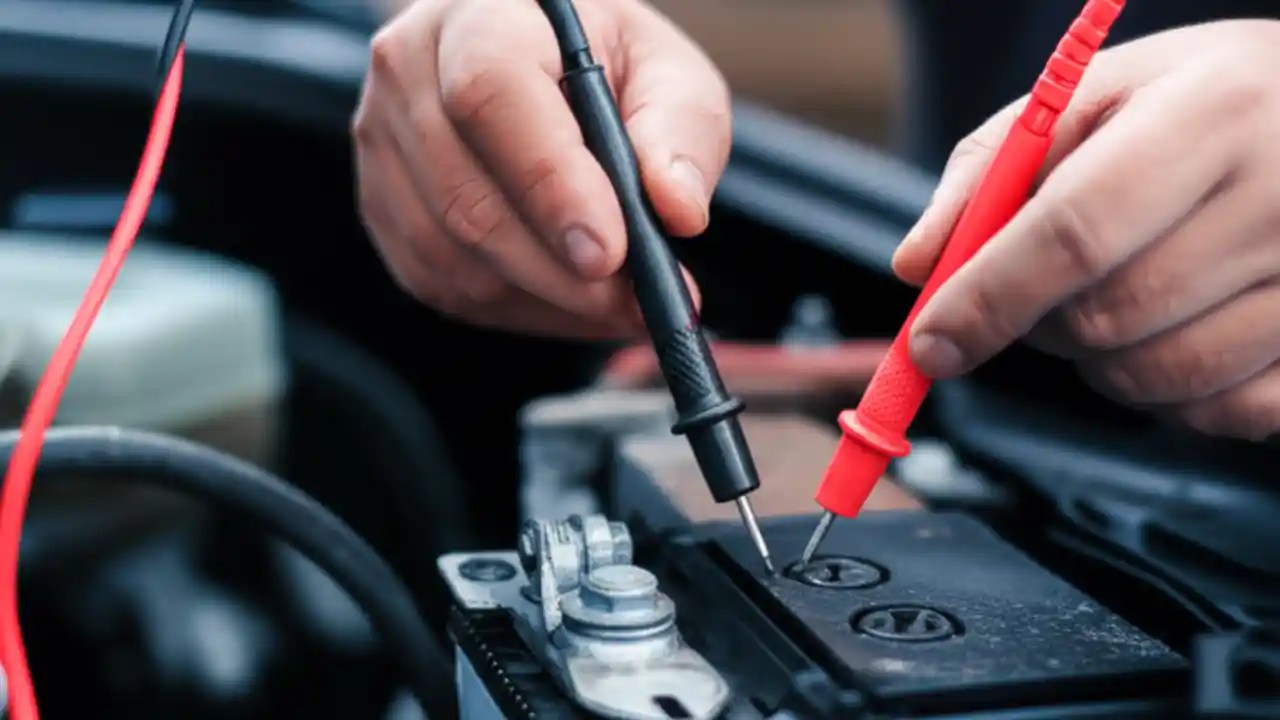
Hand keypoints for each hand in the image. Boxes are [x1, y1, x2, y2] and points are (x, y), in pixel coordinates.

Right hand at [353, 0, 728, 337]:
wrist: (535, 63)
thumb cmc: (606, 64)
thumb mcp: (666, 73)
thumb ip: (680, 131)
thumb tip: (677, 211)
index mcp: (478, 18)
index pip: (491, 98)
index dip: (550, 186)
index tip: (611, 253)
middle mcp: (409, 76)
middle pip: (466, 199)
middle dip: (560, 273)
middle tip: (638, 303)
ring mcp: (384, 148)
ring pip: (452, 258)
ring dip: (546, 300)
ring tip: (618, 305)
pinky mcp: (384, 212)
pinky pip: (445, 286)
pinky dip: (521, 309)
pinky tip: (574, 303)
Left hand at [893, 20, 1279, 440]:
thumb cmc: (1196, 102)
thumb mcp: (1092, 96)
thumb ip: (990, 171)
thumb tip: (919, 267)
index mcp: (1213, 114)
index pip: (1074, 233)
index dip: (987, 299)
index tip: (930, 344)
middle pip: (1104, 318)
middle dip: (1037, 324)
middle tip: (1041, 287)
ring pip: (1153, 378)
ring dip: (1097, 361)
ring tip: (1117, 293)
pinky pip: (1219, 413)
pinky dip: (1168, 395)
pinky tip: (1174, 330)